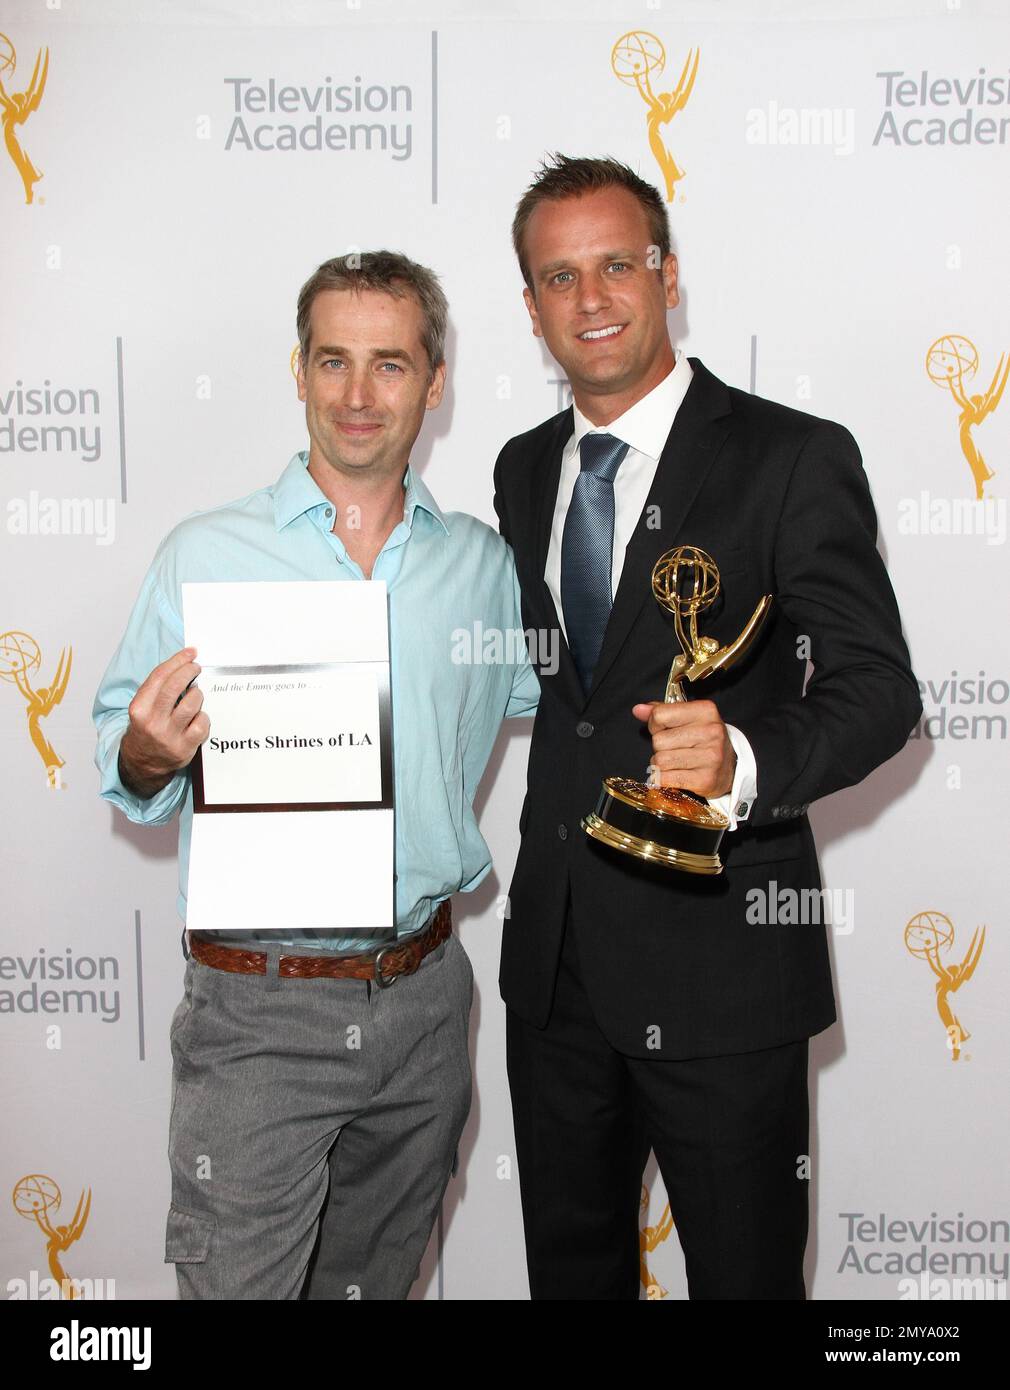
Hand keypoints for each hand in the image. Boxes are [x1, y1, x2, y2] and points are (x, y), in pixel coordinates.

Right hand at [119, 648, 208, 798]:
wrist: (143, 762)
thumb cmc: (147, 728)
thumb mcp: (143, 707)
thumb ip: (158, 688)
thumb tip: (184, 663)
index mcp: (139, 708)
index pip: (159, 677)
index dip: (177, 661)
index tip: (190, 653)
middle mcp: (152, 722)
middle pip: (174, 687)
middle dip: (189, 671)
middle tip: (196, 667)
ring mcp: (168, 736)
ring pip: (191, 705)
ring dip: (197, 694)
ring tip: (195, 693)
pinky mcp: (184, 748)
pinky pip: (201, 724)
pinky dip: (203, 716)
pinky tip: (199, 715)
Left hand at [632, 699, 735, 799]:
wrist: (731, 768)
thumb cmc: (704, 740)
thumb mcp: (688, 719)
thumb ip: (662, 711)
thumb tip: (638, 710)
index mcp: (705, 711)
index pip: (659, 715)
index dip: (655, 725)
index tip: (665, 730)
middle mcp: (711, 732)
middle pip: (658, 741)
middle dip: (659, 747)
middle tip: (674, 749)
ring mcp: (710, 757)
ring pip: (660, 761)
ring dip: (661, 764)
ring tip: (675, 762)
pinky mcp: (706, 779)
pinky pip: (665, 779)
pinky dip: (663, 779)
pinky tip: (674, 775)